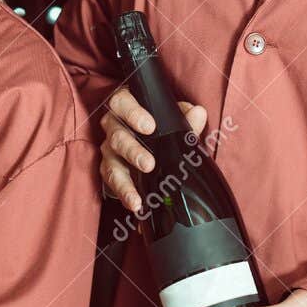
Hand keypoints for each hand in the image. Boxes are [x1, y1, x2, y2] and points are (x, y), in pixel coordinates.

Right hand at [99, 87, 206, 212]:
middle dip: (132, 151)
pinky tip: (135, 204)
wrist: (146, 148)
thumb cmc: (157, 128)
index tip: (149, 126)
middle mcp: (113, 126)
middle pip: (116, 136)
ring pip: (111, 162)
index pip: (121, 102)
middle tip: (148, 164)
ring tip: (137, 196)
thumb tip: (198, 112)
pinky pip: (112, 182)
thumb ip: (185, 118)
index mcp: (126, 106)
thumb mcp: (172, 121)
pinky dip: (124, 194)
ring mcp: (109, 149)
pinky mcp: (109, 169)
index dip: (132, 113)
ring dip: (125, 181)